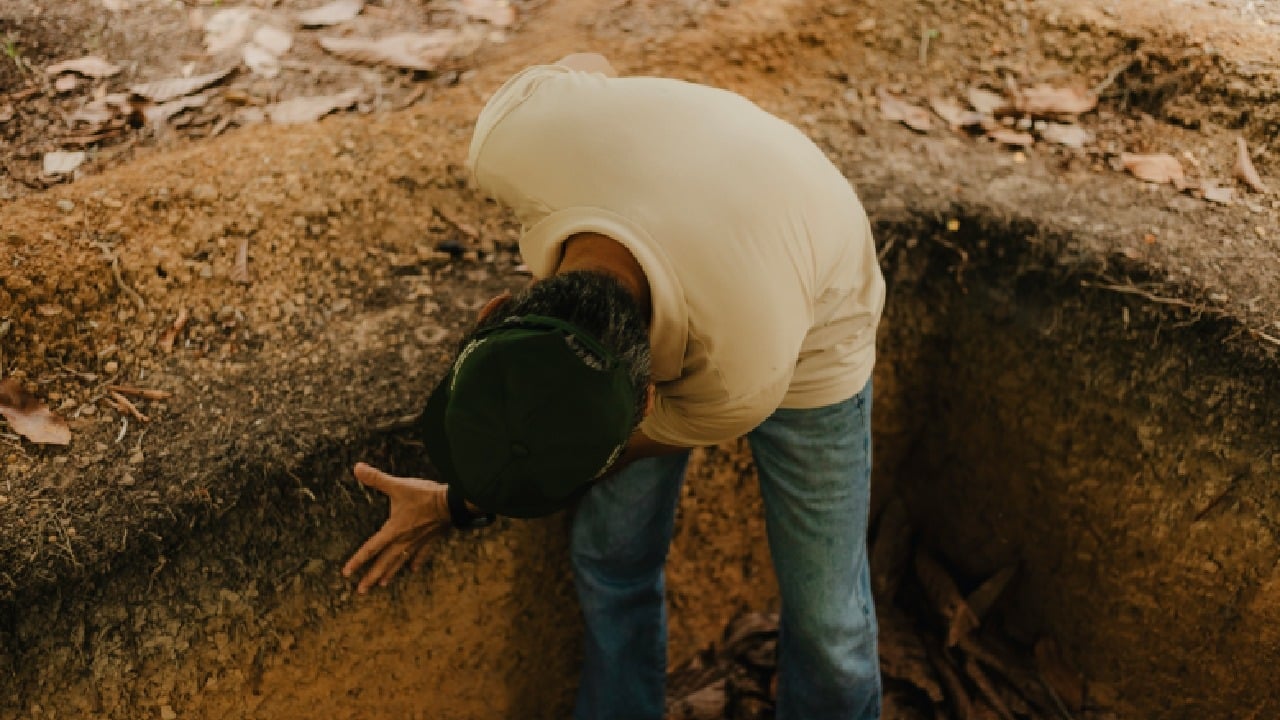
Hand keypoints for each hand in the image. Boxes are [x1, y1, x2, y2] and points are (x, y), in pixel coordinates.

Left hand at [342, 462, 450, 593]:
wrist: (452, 503)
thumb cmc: (424, 495)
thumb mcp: (398, 485)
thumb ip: (377, 478)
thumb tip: (357, 468)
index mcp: (393, 530)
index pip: (371, 548)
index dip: (357, 560)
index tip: (346, 573)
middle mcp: (404, 540)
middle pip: (384, 562)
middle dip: (372, 576)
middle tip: (361, 590)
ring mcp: (417, 542)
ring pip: (400, 562)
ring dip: (390, 573)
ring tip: (381, 584)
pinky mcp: (430, 539)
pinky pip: (421, 554)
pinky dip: (416, 562)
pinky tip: (413, 570)